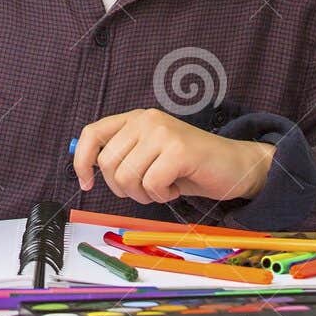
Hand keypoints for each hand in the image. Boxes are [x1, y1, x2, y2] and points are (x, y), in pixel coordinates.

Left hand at [73, 108, 274, 205]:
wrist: (234, 165)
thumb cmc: (189, 166)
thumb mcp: (149, 155)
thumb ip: (123, 155)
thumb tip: (87, 167)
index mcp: (135, 119)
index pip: (92, 133)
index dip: (81, 160)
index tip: (87, 183)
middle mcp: (146, 120)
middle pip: (108, 163)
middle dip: (123, 188)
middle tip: (145, 188)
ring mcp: (163, 132)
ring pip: (127, 176)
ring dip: (143, 194)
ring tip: (162, 187)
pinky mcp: (178, 150)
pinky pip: (152, 185)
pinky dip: (161, 196)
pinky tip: (175, 188)